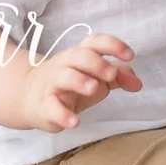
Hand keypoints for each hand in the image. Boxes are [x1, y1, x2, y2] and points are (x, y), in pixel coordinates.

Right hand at [26, 34, 142, 130]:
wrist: (28, 97)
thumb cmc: (70, 85)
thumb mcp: (96, 77)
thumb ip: (119, 77)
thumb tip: (138, 83)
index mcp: (80, 55)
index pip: (95, 42)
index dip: (112, 45)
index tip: (129, 55)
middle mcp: (65, 65)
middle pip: (79, 55)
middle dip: (96, 63)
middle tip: (111, 75)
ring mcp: (53, 84)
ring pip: (64, 76)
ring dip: (80, 81)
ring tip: (94, 89)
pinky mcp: (44, 106)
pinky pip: (52, 108)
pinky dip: (63, 115)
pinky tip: (75, 122)